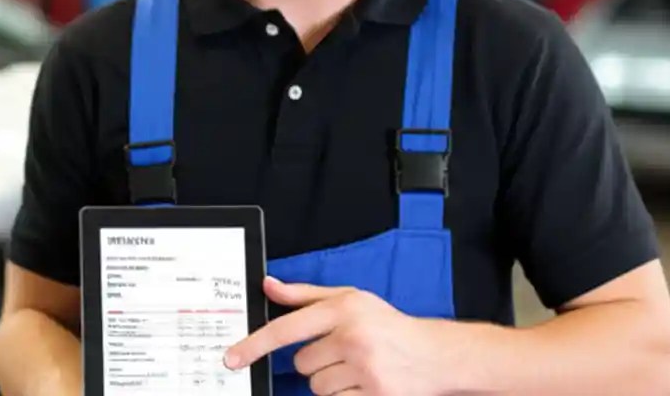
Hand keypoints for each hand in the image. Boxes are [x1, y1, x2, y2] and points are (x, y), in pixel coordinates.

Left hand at [223, 277, 444, 395]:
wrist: (437, 355)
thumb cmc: (388, 326)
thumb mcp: (350, 299)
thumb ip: (305, 295)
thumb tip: (269, 286)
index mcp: (342, 309)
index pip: (286, 328)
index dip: (254, 345)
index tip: (232, 358)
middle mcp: (352, 337)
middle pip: (302, 363)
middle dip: (316, 362)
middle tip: (343, 354)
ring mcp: (365, 369)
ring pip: (317, 386)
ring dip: (330, 382)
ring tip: (356, 369)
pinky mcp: (376, 395)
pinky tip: (365, 384)